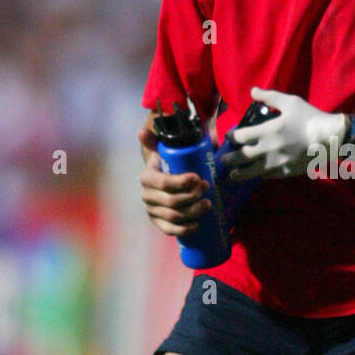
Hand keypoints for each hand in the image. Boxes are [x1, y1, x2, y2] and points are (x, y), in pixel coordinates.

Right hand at [137, 121, 211, 236]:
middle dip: (192, 197)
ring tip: (208, 204)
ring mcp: (152, 210)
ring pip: (174, 216)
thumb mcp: (166, 149)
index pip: (164, 183)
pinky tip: (196, 225)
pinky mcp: (159, 222)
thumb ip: (160, 137)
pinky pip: (169, 230)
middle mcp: (147, 195)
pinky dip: (184, 229)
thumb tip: (147, 125)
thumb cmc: (170, 163)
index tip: (198, 178)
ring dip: (193, 212)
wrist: (165, 179)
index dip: (182, 182)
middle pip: (172, 201)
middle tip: (207, 189)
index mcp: (147, 177)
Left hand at [224, 87, 346, 180]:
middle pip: (242, 156)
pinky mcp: (286, 172)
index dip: (232, 137)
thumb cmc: (310, 117)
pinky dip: (261, 175)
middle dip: (230, 159)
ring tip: (233, 175)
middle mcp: (268, 149)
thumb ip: (270, 97)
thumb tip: (253, 91)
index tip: (230, 137)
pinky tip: (257, 174)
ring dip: (239, 174)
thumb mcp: (290, 102)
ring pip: (251, 172)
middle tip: (224, 160)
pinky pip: (269, 176)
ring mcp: (277, 163)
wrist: (329, 138)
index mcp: (267, 131)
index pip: (241, 137)